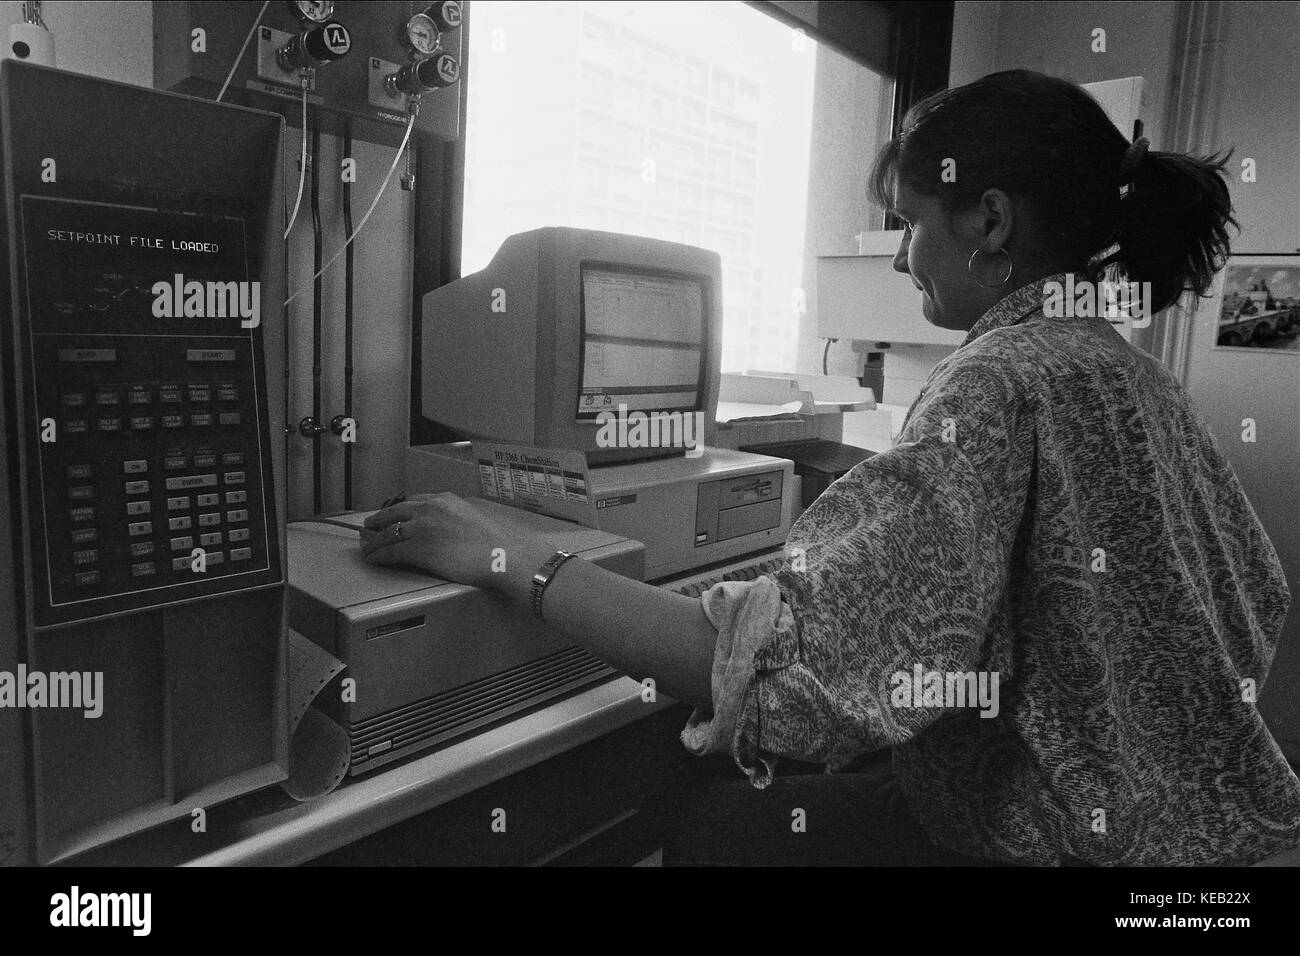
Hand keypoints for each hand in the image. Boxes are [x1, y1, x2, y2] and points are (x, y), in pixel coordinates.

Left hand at [360, 492, 543, 589]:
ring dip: (374, 541)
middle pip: (394, 512)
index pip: (414, 502)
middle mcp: (430, 509)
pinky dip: (378, 555)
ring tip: (367, 547)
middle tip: (369, 526)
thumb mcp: (474, 519)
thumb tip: (454, 530)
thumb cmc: (496, 544)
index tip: (393, 514)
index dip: (399, 510)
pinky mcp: (417, 548)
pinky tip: (373, 559)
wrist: (500, 555)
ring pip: (388, 532)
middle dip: (379, 520)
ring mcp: (421, 528)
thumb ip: (458, 519)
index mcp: (445, 500)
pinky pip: (389, 551)